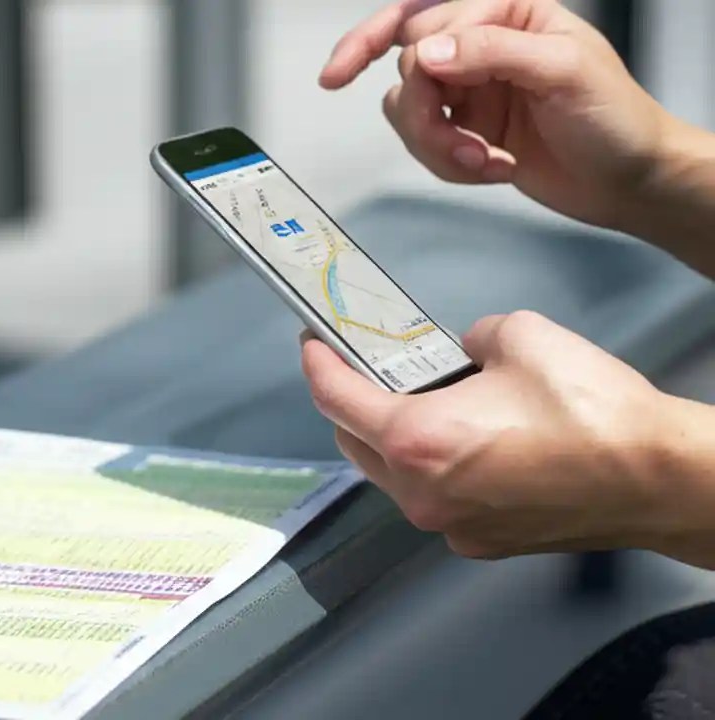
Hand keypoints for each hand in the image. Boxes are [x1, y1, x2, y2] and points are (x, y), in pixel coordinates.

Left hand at [300, 311, 684, 560]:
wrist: (659, 479)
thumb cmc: (594, 412)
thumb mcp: (519, 337)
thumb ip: (468, 339)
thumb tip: (462, 351)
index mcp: (415, 440)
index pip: (335, 399)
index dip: (317, 364)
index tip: (313, 345)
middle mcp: (420, 493)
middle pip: (354, 441)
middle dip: (353, 402)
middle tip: (372, 368)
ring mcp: (448, 525)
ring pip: (392, 476)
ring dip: (394, 439)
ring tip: (428, 402)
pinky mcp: (479, 542)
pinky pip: (435, 498)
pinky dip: (435, 469)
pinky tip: (470, 443)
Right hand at [320, 0, 670, 230]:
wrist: (628, 182)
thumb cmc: (616, 120)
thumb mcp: (562, 72)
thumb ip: (491, 52)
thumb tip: (426, 52)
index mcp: (508, 10)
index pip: (428, 21)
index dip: (387, 48)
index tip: (347, 75)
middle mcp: (482, 43)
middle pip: (407, 67)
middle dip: (426, 117)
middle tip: (459, 146)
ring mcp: (470, 88)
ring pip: (406, 109)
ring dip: (437, 146)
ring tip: (483, 163)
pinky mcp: (465, 128)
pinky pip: (422, 143)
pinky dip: (449, 165)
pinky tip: (492, 169)